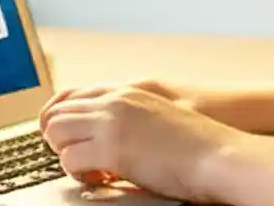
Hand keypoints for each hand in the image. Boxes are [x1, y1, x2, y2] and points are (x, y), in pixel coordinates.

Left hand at [40, 85, 244, 203]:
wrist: (217, 155)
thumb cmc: (196, 144)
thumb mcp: (158, 115)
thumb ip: (131, 116)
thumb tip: (108, 136)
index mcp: (126, 92)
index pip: (71, 95)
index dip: (60, 119)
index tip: (65, 139)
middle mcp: (114, 101)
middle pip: (57, 113)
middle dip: (61, 140)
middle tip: (81, 159)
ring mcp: (111, 123)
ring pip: (56, 133)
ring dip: (67, 155)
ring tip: (91, 171)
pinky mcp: (111, 149)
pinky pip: (70, 160)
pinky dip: (78, 175)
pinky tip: (102, 180)